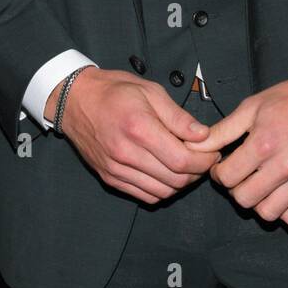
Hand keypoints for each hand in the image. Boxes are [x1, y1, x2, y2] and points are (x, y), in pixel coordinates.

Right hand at [50, 68, 222, 203]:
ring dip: (181, 183)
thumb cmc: (114, 90)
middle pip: (175, 180)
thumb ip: (178, 116)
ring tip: (186, 166)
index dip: (204, 161)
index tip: (212, 153)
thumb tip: (203, 135)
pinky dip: (162, 190)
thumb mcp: (150, 91)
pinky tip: (166, 173)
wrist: (75, 100)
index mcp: (139, 127)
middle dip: (197, 173)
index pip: (182, 160)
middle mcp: (126, 153)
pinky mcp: (110, 178)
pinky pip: (145, 196)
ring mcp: (116, 169)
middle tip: (203, 159)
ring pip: (162, 192)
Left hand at [188, 62, 287, 226]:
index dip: (218, 173)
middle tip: (239, 176)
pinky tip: (279, 194)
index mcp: (264, 142)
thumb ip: (223, 130)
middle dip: (235, 189)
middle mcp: (285, 164)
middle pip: (244, 199)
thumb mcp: (252, 106)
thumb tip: (197, 145)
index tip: (223, 166)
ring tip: (258, 185)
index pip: (227, 177)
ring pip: (268, 213)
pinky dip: (283, 212)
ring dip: (257, 203)